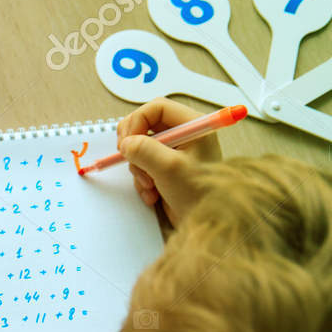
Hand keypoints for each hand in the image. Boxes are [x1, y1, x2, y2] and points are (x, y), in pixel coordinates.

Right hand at [117, 98, 221, 226]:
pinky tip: (153, 194)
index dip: (137, 121)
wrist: (205, 223)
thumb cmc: (198, 194)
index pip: (156, 108)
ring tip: (150, 185)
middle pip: (145, 125)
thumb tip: (125, 144)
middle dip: (134, 146)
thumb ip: (144, 150)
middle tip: (131, 160)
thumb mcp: (169, 169)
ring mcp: (173, 152)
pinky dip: (142, 180)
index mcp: (193, 126)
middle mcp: (184, 135)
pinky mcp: (165, 168)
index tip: (127, 142)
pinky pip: (142, 165)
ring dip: (138, 168)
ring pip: (140, 147)